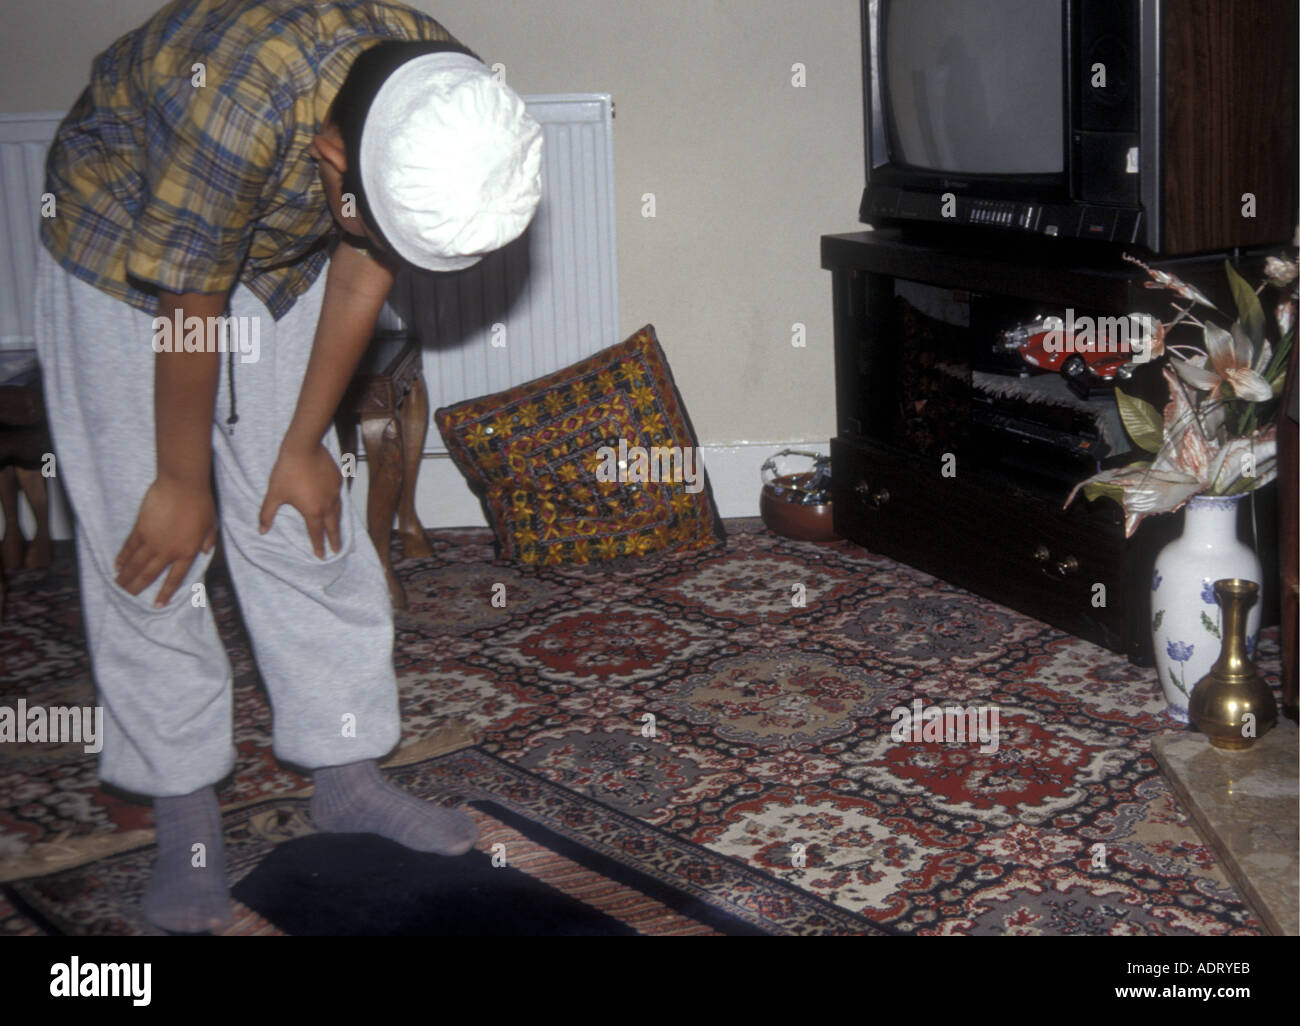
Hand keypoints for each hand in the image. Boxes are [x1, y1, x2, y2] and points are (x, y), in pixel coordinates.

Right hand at [115, 477, 217, 606]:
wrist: (182, 486)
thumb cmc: (201, 503)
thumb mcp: (211, 525)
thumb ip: (207, 541)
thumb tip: (205, 552)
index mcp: (187, 552)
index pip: (175, 579)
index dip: (165, 593)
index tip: (156, 605)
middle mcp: (168, 551)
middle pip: (150, 574)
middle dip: (138, 588)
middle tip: (128, 597)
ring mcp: (152, 541)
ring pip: (136, 564)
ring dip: (126, 576)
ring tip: (118, 586)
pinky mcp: (140, 528)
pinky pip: (129, 547)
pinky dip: (122, 557)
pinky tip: (117, 566)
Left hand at [258, 442, 342, 558]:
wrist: (304, 448)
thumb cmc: (286, 472)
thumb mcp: (274, 494)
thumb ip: (267, 514)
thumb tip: (261, 531)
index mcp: (312, 511)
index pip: (316, 534)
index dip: (318, 546)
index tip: (322, 556)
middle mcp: (327, 505)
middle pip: (333, 527)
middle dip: (335, 540)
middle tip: (337, 550)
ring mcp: (335, 493)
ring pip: (339, 512)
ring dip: (338, 523)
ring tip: (338, 529)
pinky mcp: (338, 481)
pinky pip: (339, 497)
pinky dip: (337, 504)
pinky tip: (334, 503)